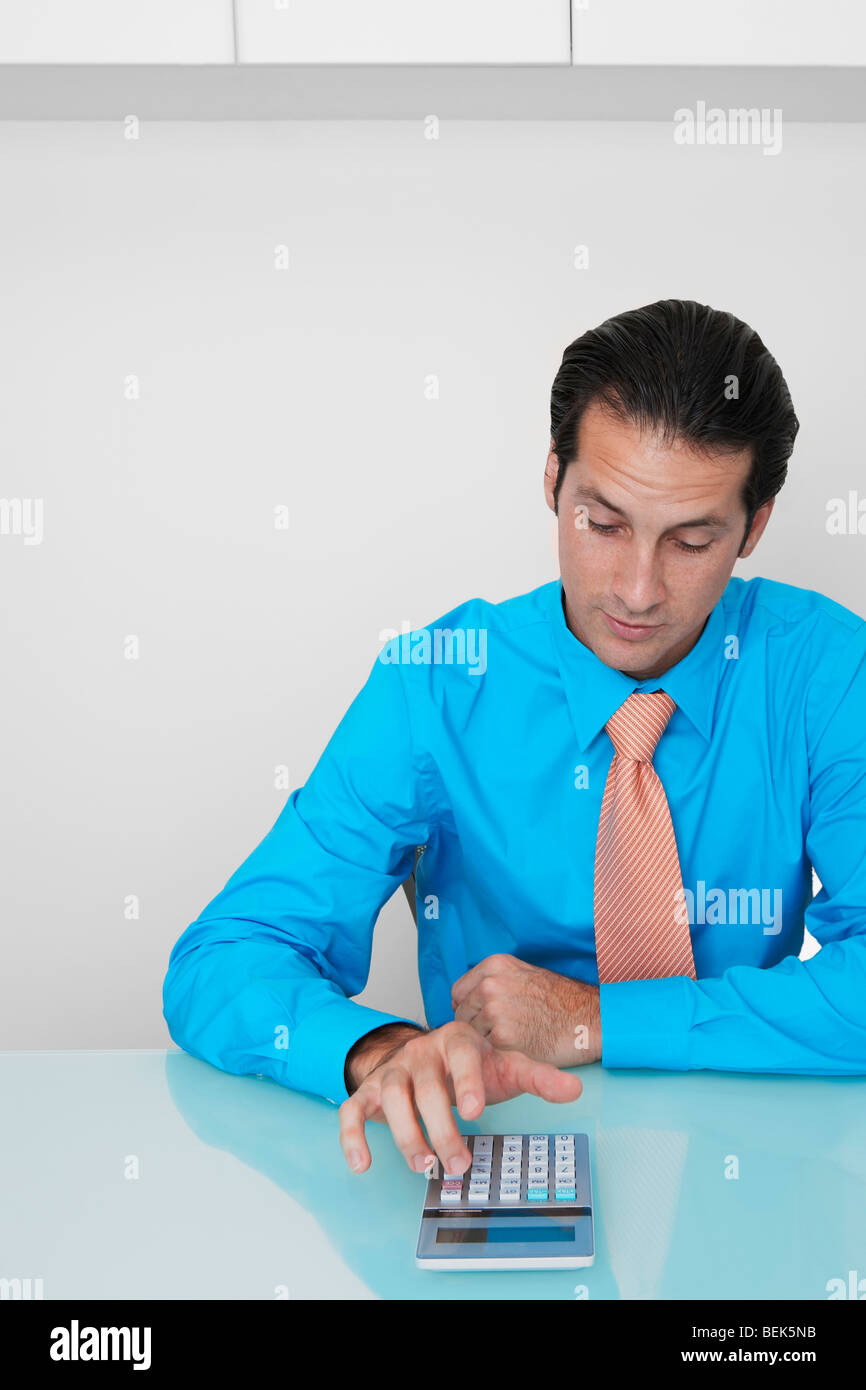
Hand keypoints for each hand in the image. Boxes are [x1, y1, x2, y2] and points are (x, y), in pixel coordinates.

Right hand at [338, 1020, 581, 1175]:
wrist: (427, 1052)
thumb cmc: (469, 1065)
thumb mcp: (505, 1065)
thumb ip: (538, 1077)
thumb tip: (574, 1090)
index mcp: (456, 1041)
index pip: (460, 1056)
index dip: (465, 1082)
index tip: (475, 1111)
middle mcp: (420, 1052)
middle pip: (425, 1087)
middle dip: (440, 1128)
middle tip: (457, 1163)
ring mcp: (392, 1071)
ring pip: (389, 1097)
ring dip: (404, 1134)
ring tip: (422, 1165)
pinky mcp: (369, 1092)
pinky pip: (353, 1110)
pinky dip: (352, 1136)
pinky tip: (362, 1163)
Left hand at [451, 953, 601, 1066]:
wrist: (590, 1018)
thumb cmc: (562, 1000)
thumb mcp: (526, 974)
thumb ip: (496, 980)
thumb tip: (467, 995)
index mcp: (495, 966)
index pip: (459, 991)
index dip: (468, 1006)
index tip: (480, 1015)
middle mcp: (491, 984)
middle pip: (462, 1013)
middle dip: (475, 1024)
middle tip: (500, 1030)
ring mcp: (495, 1010)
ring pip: (473, 1033)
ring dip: (488, 1038)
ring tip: (515, 1035)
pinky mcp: (503, 1036)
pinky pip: (488, 1048)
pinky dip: (500, 1050)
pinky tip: (521, 1044)